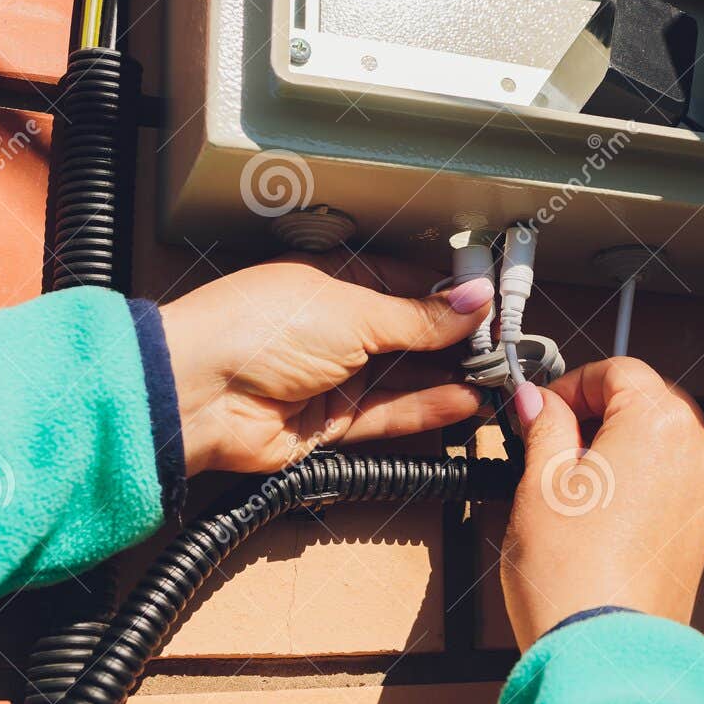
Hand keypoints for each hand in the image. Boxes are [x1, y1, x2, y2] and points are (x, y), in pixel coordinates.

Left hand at [158, 252, 494, 474]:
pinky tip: (463, 402)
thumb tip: (473, 302)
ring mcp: (333, 375)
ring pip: (404, 376)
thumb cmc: (257, 327)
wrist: (196, 393)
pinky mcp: (329, 423)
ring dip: (449, 377)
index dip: (453, 295)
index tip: (495, 306)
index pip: (409, 284)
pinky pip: (388, 414)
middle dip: (458, 341)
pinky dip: (426, 409)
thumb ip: (421, 317)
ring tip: (496, 378)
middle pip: (411, 333)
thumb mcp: (355, 311)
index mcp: (336, 280)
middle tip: (507, 348)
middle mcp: (335, 326)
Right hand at [501, 358, 703, 648]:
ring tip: (571, 481)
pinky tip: (599, 508)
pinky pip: (674, 479)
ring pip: (662, 441)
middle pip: (648, 402)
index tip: (543, 407)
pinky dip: (641, 478)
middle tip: (551, 440)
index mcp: (661, 424)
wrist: (605, 653)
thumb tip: (536, 403)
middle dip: (599, 413)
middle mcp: (698, 451)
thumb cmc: (575, 578)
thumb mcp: (540, 484)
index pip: (619, 371)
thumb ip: (543, 428)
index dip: (573, 383)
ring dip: (620, 445)